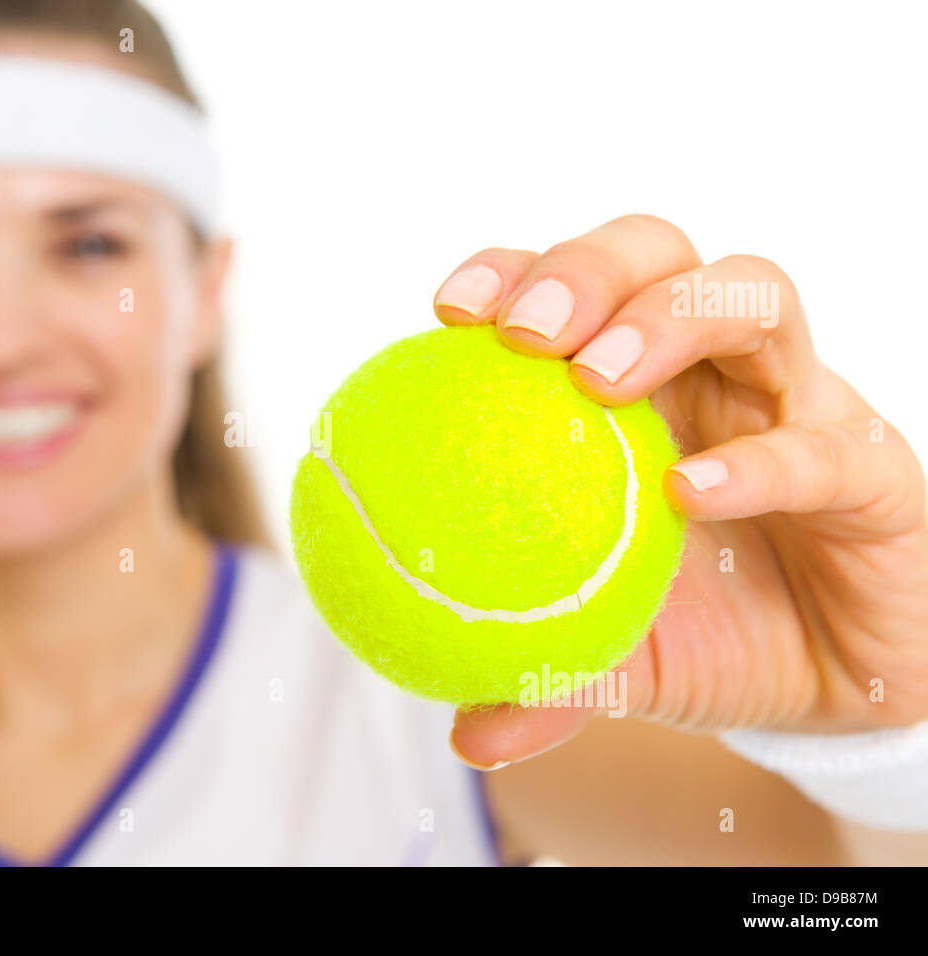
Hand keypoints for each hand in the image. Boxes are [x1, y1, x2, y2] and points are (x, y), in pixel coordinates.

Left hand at [438, 215, 927, 770]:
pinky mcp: (872, 466)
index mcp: (629, 388)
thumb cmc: (708, 636)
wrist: (833, 689)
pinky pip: (823, 445)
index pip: (566, 292)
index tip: (447, 309)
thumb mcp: (614, 659)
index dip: (508, 274)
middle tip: (524, 333)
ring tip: (599, 376)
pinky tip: (693, 492)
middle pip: (655, 254)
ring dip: (669, 317)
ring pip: (751, 297)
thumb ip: (547, 678)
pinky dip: (760, 459)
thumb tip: (468, 734)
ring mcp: (794, 404)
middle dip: (586, 269)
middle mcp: (709, 372)